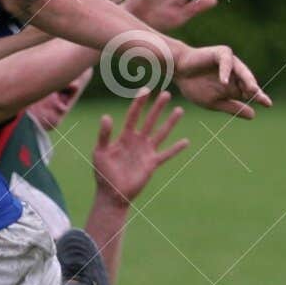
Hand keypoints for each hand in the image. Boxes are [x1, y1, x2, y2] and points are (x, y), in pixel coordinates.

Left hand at [93, 90, 188, 206]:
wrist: (112, 194)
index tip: (145, 90)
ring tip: (179, 110)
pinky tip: (186, 141)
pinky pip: (166, 155)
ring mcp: (146, 152)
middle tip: (166, 93)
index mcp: (124, 136)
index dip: (139, 103)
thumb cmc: (103, 174)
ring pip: (161, 133)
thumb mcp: (99, 152)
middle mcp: (137, 141)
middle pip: (149, 120)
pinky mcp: (152, 164)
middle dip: (157, 107)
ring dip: (170, 122)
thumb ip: (104, 135)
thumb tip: (106, 116)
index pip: (133, 116)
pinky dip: (176, 149)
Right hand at [173, 43, 270, 117]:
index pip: (249, 92)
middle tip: (261, 97)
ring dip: (247, 80)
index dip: (259, 97)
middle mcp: (235, 72)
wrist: (178, 71)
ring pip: (242, 71)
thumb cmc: (194, 86)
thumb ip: (232, 107)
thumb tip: (253, 115)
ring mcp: (230, 61)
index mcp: (235, 85)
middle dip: (254, 90)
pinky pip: (227, 62)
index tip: (268, 104)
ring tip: (252, 90)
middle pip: (248, 81)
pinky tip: (224, 82)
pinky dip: (225, 72)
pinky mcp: (221, 53)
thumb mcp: (214, 102)